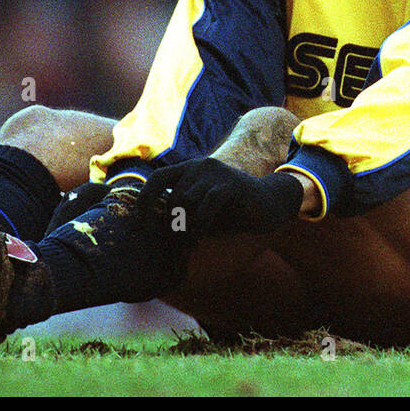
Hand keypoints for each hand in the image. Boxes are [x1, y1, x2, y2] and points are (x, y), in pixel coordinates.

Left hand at [139, 157, 303, 234]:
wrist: (269, 204)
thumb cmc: (231, 211)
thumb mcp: (201, 213)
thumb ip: (181, 215)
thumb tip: (154, 232)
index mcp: (190, 169)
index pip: (157, 178)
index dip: (144, 200)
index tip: (140, 223)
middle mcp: (200, 166)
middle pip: (173, 197)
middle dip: (172, 225)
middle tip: (177, 245)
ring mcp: (216, 172)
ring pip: (187, 201)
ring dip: (185, 228)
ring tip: (190, 244)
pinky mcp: (231, 184)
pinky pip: (207, 205)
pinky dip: (200, 225)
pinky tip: (200, 239)